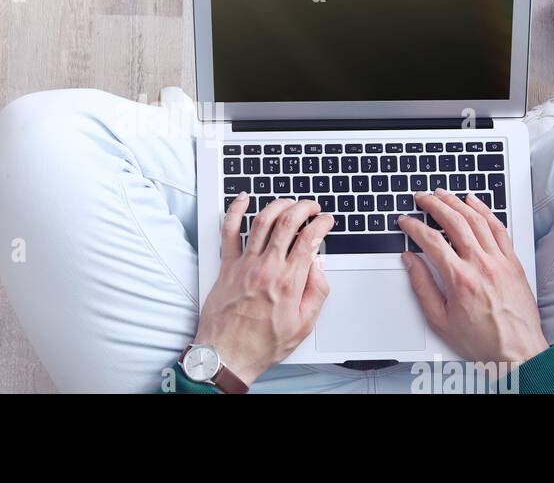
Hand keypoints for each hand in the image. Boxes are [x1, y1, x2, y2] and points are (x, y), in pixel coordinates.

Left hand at [194, 194, 333, 384]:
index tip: (326, 220)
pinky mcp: (227, 266)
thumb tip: (319, 267)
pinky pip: (229, 231)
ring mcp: (245, 264)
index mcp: (289, 282)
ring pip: (262, 221)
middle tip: (311, 206)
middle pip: (288, 222)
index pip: (309, 240)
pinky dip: (235, 210)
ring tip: (288, 202)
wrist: (227, 354)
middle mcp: (267, 268)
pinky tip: (243, 199)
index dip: (322, 223)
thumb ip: (317, 293)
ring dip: (277, 205)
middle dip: (303, 207)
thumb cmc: (262, 344)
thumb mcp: (303, 325)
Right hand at [398, 189, 548, 363]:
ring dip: (457, 202)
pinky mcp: (512, 262)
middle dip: (434, 204)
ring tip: (443, 193)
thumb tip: (410, 261)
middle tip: (421, 197)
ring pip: (477, 219)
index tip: (405, 221)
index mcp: (459, 279)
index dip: (413, 226)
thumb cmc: (481, 340)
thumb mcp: (440, 320)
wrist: (518, 351)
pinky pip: (499, 228)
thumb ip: (422, 286)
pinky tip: (475, 203)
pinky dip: (485, 211)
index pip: (430, 241)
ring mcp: (499, 260)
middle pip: (454, 222)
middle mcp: (480, 264)